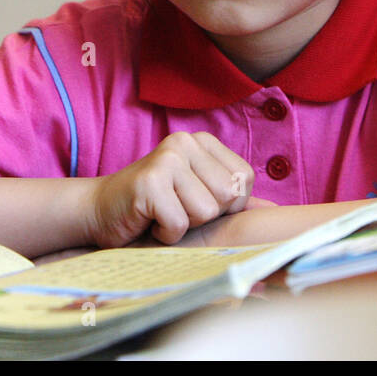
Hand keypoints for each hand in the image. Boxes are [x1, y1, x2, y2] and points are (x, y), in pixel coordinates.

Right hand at [86, 132, 259, 247]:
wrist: (100, 211)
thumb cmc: (154, 208)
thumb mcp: (198, 198)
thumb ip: (234, 202)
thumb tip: (276, 212)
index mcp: (203, 141)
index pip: (244, 181)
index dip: (226, 205)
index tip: (195, 202)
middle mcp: (185, 142)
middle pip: (228, 196)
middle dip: (205, 216)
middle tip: (177, 209)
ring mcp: (167, 158)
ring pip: (206, 211)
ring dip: (184, 225)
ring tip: (162, 214)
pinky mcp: (149, 182)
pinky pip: (179, 224)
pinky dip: (165, 234)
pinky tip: (149, 222)